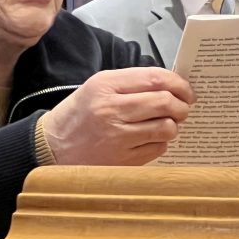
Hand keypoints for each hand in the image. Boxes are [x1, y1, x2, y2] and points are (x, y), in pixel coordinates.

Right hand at [43, 68, 194, 165]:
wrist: (52, 147)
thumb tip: (171, 85)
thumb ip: (131, 83)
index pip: (155, 78)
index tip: (186, 89)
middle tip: (184, 107)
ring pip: (166, 127)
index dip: (178, 83)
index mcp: (105, 86)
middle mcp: (111, 110)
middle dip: (182, 104)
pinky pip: (158, 148)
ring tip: (168, 122)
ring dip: (174, 124)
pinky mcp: (123, 160)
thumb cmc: (79, 114)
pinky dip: (161, 141)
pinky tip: (152, 138)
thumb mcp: (97, 87)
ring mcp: (118, 138)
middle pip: (164, 102)